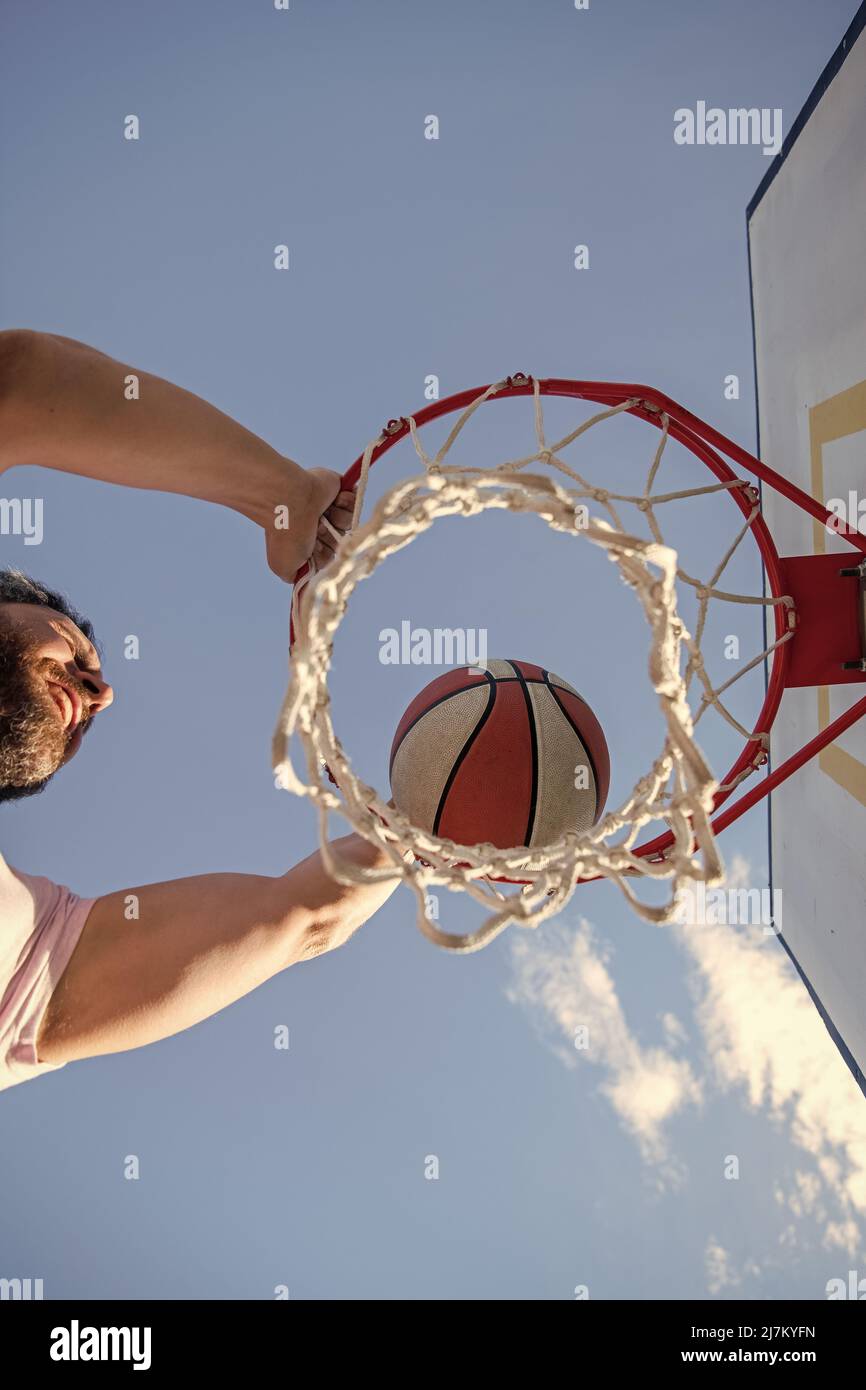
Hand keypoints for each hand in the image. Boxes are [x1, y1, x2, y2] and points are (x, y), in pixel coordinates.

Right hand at [264, 467, 355, 583]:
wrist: (290, 500)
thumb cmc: (287, 535)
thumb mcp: (285, 568)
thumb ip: (299, 579)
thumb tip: (307, 587)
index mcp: (310, 544)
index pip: (334, 556)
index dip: (329, 555)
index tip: (316, 549)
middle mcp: (321, 527)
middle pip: (345, 541)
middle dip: (334, 538)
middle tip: (317, 529)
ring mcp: (330, 508)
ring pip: (352, 522)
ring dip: (338, 519)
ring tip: (321, 513)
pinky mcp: (340, 491)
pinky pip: (357, 501)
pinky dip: (346, 501)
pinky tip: (330, 501)